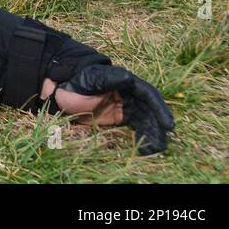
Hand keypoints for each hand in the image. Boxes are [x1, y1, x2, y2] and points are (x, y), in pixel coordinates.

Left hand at [44, 64, 174, 154]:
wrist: (60, 90)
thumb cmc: (76, 82)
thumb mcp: (91, 80)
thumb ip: (109, 79)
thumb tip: (128, 78)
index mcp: (126, 82)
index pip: (148, 95)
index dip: (159, 109)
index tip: (167, 124)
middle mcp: (129, 94)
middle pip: (149, 110)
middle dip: (157, 126)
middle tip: (161, 143)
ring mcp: (125, 106)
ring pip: (145, 120)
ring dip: (152, 134)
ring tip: (155, 150)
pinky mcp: (119, 117)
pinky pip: (135, 127)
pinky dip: (142, 137)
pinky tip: (145, 148)